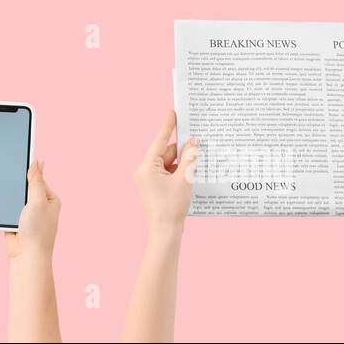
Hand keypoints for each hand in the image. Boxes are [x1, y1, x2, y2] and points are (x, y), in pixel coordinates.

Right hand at [5, 160, 59, 259]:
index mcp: (50, 198)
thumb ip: (36, 180)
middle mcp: (39, 204)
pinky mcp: (14, 220)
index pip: (37, 177)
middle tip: (3, 172)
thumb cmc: (37, 232)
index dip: (26, 169)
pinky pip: (6, 207)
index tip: (15, 157)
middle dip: (14, 183)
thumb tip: (38, 159)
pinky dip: (1, 205)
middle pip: (23, 186)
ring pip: (13, 196)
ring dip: (7, 195)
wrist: (26, 257)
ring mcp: (27, 213)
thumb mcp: (38, 201)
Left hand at [134, 110, 197, 230]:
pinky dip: (180, 172)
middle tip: (199, 144)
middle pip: (166, 153)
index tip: (173, 112)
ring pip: (169, 163)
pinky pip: (168, 173)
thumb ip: (189, 159)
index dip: (168, 126)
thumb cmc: (172, 207)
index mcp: (147, 167)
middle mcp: (145, 171)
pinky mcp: (155, 187)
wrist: (165, 232)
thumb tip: (193, 142)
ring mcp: (149, 180)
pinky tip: (192, 175)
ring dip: (183, 163)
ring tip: (198, 163)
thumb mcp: (184, 180)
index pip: (159, 141)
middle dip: (183, 151)